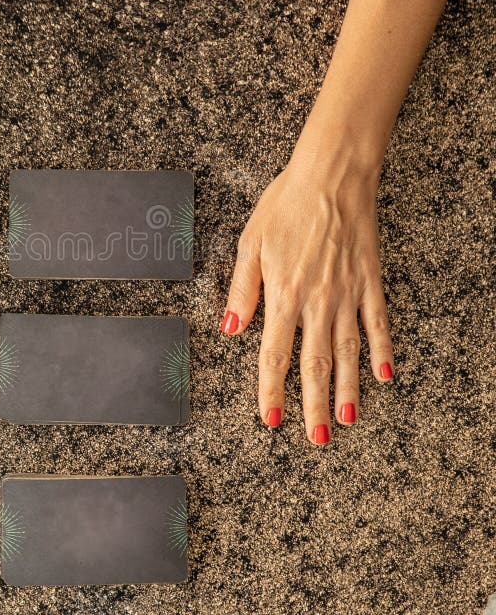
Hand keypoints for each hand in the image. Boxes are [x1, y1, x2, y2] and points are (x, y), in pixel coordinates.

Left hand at [221, 148, 393, 444]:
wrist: (331, 175)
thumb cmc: (285, 206)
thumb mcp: (250, 243)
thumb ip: (242, 290)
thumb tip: (230, 329)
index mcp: (283, 294)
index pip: (274, 354)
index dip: (271, 390)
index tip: (272, 419)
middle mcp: (317, 301)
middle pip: (315, 364)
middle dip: (313, 405)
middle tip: (316, 439)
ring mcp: (347, 293)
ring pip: (347, 352)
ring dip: (347, 389)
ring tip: (346, 421)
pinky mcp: (370, 281)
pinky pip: (378, 323)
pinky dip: (383, 350)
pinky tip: (383, 375)